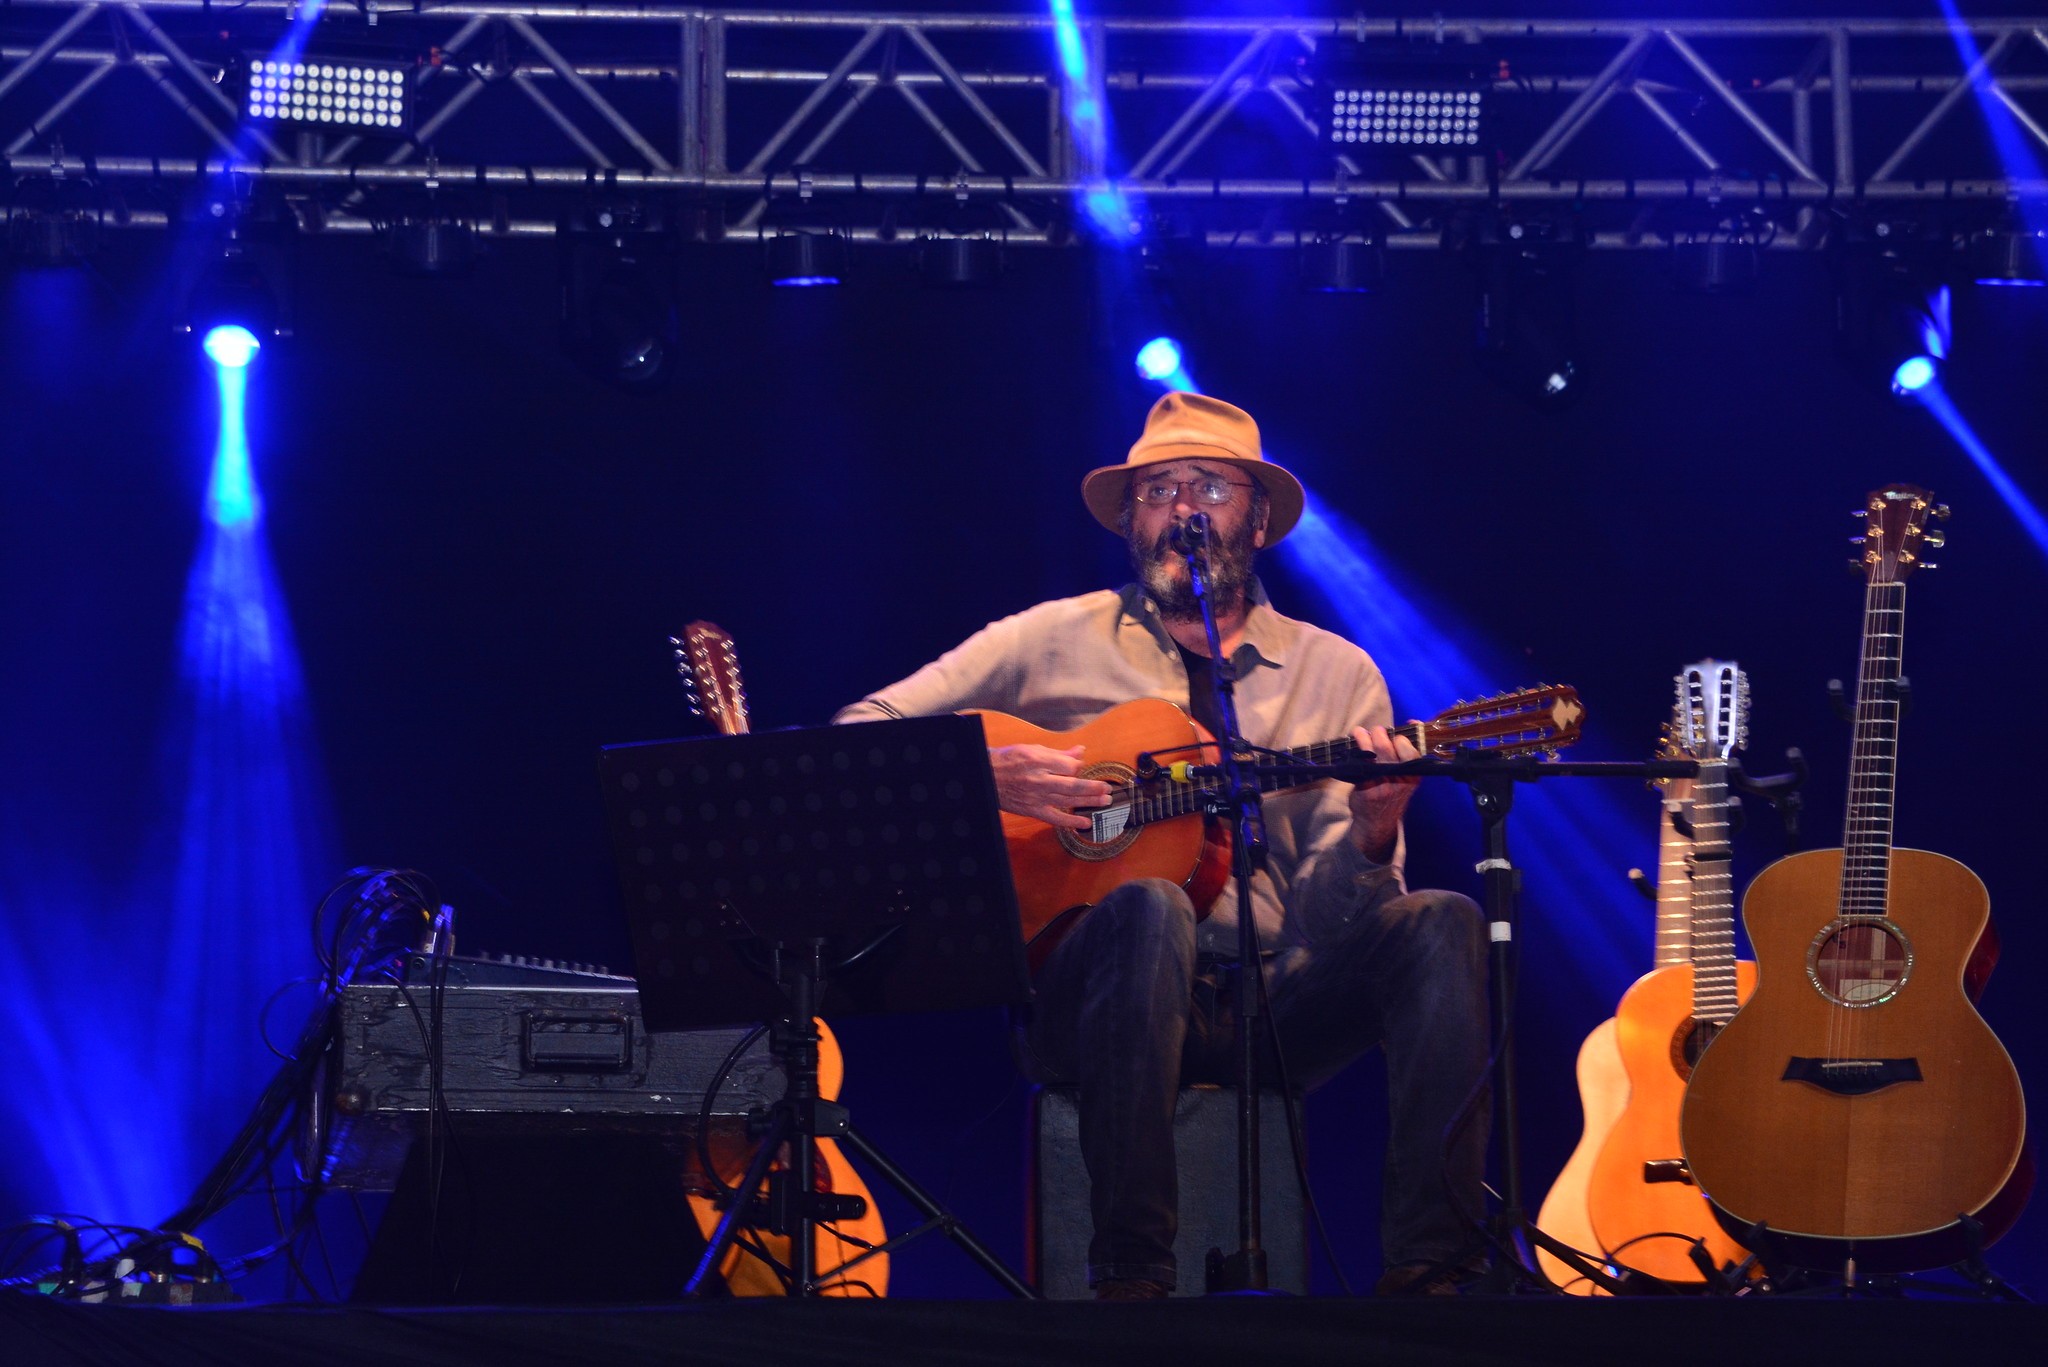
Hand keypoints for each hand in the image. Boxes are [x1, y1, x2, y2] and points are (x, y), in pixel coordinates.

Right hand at [990, 744, 1110, 831]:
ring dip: (1089, 801)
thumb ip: (1058, 753)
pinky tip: (1085, 822)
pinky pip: (1055, 818)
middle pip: (1073, 784)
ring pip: (1068, 799)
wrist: (985, 777)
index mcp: (1038, 760)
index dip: (1078, 766)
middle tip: (1108, 789)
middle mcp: (1039, 779)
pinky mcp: (1033, 810)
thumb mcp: (1031, 750)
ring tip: (1105, 801)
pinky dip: (1071, 821)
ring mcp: (1036, 797)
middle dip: (1093, 787)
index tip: (1080, 766)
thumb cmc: (1007, 761)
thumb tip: (1080, 752)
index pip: (1069, 765)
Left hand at [1347, 725, 1418, 861]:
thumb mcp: (1406, 776)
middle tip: (1375, 731)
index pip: (1411, 751)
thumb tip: (1414, 722)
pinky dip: (1355, 750)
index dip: (1401, 740)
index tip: (1395, 735)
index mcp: (1414, 775)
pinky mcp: (1366, 787)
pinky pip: (1359, 763)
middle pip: (1388, 748)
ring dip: (1363, 737)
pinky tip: (1352, 744)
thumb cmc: (1391, 792)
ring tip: (1359, 732)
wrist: (1377, 823)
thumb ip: (1407, 753)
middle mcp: (1400, 780)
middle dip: (1379, 734)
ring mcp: (1382, 784)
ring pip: (1373, 752)